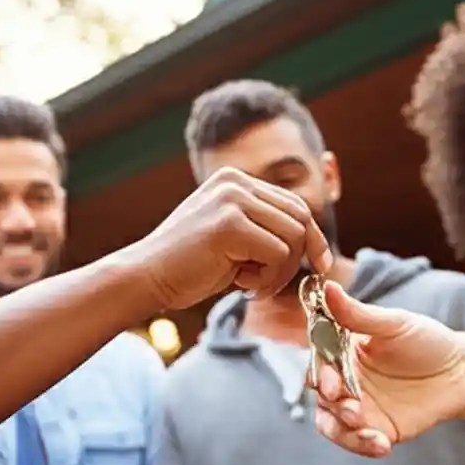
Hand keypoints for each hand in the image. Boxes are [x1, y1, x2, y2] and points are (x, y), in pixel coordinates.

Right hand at [126, 166, 333, 309]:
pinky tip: (241, 284)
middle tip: (276, 283)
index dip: (311, 238)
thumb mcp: (232, 238)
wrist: (145, 277)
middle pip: (300, 216)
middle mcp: (235, 183)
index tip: (319, 265)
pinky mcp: (229, 224)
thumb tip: (312, 241)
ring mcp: (232, 200)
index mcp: (235, 180)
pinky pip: (278, 253)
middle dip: (302, 255)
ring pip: (293, 236)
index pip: (294, 204)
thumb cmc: (189, 266)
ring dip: (281, 271)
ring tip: (252, 284)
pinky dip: (268, 278)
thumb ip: (262, 229)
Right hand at [309, 281, 464, 457]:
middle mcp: (345, 380)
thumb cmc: (427, 341)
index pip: (319, 362)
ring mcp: (359, 407)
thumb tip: (327, 287)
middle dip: (333, 405)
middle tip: (352, 409)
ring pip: (332, 424)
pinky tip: (382, 445)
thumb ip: (358, 314)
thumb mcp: (394, 324)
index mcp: (343, 352)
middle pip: (321, 397)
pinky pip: (358, 441)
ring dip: (343, 430)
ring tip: (367, 430)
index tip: (331, 384)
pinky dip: (363, 445)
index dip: (320, 373)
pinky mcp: (376, 430)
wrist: (462, 373)